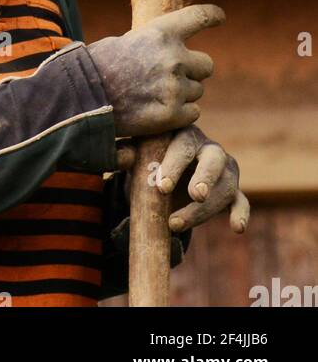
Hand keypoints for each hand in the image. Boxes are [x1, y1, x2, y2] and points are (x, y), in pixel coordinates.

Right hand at [87, 3, 222, 137]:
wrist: (81, 97)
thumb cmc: (99, 67)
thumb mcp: (128, 42)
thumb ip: (157, 46)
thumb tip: (176, 50)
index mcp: (160, 32)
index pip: (198, 17)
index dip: (212, 15)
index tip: (221, 16)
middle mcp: (173, 58)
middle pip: (206, 65)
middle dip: (193, 71)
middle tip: (172, 77)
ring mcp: (175, 87)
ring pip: (197, 91)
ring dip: (183, 94)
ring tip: (154, 96)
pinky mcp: (172, 114)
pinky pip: (193, 113)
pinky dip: (180, 114)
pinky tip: (157, 111)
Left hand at [115, 127, 250, 234]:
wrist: (162, 177)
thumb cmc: (148, 161)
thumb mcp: (137, 155)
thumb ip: (128, 154)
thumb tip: (120, 156)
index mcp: (184, 134)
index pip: (183, 145)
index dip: (174, 165)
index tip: (162, 187)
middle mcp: (208, 148)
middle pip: (214, 158)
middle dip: (206, 177)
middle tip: (196, 194)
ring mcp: (224, 169)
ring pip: (226, 184)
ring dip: (205, 208)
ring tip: (175, 224)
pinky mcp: (232, 190)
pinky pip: (241, 201)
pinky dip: (241, 213)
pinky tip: (236, 228)